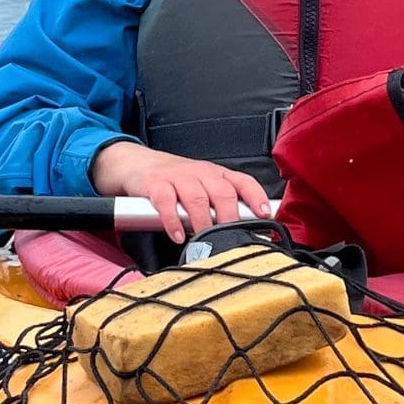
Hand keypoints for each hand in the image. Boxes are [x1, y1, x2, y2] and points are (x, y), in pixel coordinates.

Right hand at [90, 140, 271, 245]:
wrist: (139, 163)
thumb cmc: (177, 180)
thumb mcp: (203, 187)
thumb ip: (220, 206)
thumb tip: (241, 234)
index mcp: (217, 174)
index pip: (243, 181)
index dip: (256, 197)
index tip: (265, 215)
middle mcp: (201, 173)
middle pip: (222, 192)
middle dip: (230, 216)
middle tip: (232, 239)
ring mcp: (178, 177)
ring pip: (197, 197)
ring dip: (203, 222)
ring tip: (205, 241)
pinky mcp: (155, 184)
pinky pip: (166, 201)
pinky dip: (172, 220)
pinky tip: (176, 235)